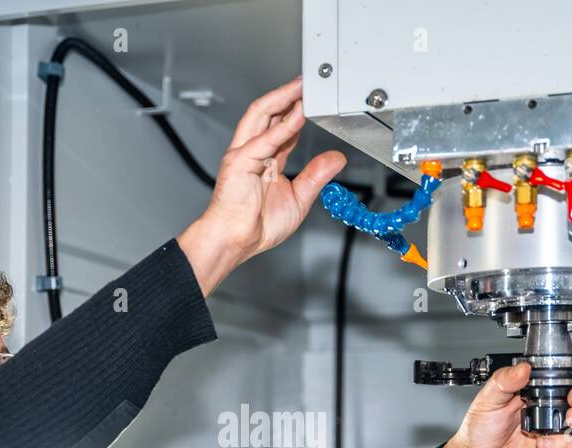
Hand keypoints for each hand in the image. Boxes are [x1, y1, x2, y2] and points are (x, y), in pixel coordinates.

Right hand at [178, 77, 346, 295]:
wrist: (235, 241)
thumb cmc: (256, 226)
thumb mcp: (299, 199)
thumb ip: (316, 177)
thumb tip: (336, 159)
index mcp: (266, 159)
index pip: (283, 127)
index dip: (298, 111)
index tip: (315, 100)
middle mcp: (254, 151)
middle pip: (270, 113)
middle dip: (288, 94)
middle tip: (309, 81)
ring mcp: (244, 153)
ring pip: (262, 115)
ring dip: (282, 98)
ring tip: (301, 86)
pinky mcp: (240, 161)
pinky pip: (264, 139)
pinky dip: (282, 126)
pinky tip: (298, 115)